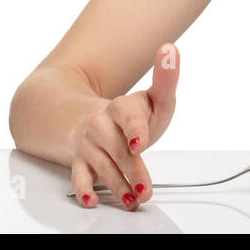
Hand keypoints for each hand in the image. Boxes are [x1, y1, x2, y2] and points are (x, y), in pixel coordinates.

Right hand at [70, 42, 179, 209]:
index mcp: (120, 106)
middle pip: (118, 150)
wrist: (99, 122)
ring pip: (102, 167)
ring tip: (134, 199)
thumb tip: (170, 49)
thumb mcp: (155, 97)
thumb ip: (166, 78)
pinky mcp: (80, 162)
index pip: (127, 117)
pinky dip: (84, 190)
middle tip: (145, 189)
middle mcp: (100, 124)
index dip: (134, 131)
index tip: (139, 143)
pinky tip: (92, 199)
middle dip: (133, 171)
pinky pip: (79, 177)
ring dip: (117, 187)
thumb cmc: (133, 115)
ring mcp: (89, 144)